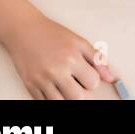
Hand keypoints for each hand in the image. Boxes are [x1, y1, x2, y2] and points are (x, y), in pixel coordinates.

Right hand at [2, 12, 116, 99]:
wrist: (24, 31)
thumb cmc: (52, 34)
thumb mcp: (79, 42)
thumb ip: (97, 60)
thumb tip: (110, 78)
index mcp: (72, 58)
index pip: (93, 82)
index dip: (93, 80)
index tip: (87, 75)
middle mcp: (56, 70)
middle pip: (78, 97)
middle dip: (82, 92)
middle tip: (78, 83)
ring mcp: (41, 80)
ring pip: (61, 102)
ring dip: (67, 97)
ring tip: (67, 86)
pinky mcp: (29, 85)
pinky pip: (44, 102)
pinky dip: (52, 98)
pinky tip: (55, 88)